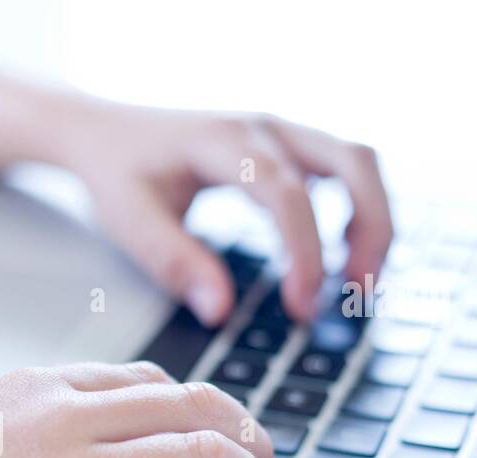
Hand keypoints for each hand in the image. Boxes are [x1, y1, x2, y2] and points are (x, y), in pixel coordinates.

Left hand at [54, 103, 392, 324]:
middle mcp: (264, 128)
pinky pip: (343, 171)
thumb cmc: (117, 172)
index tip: (302, 305)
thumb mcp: (130, 221)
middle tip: (358, 292)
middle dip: (370, 228)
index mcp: (225, 141)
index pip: (286, 194)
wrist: (104, 131)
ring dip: (373, 220)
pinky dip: (357, 212)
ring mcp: (281, 133)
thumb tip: (219, 311)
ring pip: (358, 162)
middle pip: (352, 162)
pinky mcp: (286, 148)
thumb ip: (175, 263)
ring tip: (359, 283)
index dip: (304, 252)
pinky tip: (343, 258)